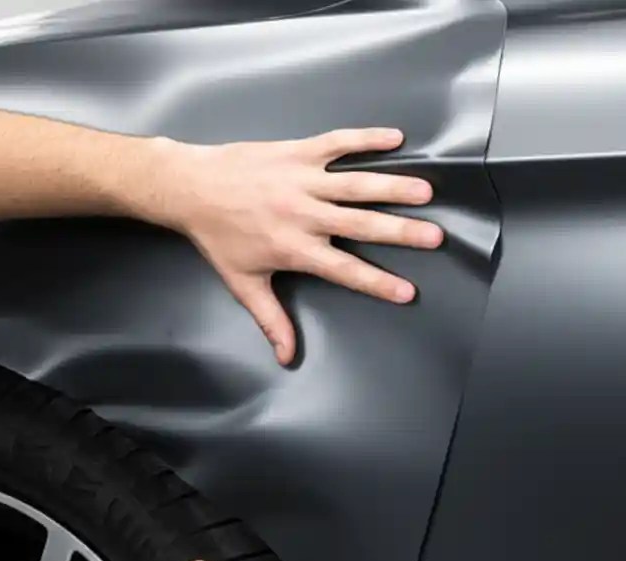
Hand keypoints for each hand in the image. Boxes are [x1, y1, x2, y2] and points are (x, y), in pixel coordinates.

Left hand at [155, 128, 443, 364]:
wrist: (191, 188)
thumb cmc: (218, 236)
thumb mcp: (244, 283)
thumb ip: (271, 320)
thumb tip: (286, 357)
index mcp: (294, 248)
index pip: (344, 270)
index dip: (377, 282)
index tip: (407, 291)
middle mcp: (303, 214)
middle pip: (361, 225)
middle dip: (400, 232)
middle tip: (434, 236)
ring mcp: (302, 180)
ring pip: (356, 183)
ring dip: (392, 187)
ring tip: (425, 192)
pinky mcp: (297, 152)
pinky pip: (338, 143)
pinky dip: (366, 138)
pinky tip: (395, 139)